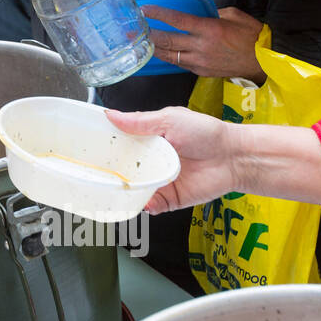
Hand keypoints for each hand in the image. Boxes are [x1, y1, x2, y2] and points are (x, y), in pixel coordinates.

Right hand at [104, 107, 242, 213]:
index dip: (103, 147)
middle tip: (94, 171)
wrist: (233, 158)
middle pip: (120, 169)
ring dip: (122, 190)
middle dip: (108, 172)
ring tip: (114, 187)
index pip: (118, 144)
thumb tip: (111, 115)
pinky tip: (139, 198)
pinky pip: (148, 204)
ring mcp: (157, 181)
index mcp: (146, 140)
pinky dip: (142, 204)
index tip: (87, 147)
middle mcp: (149, 162)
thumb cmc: (207, 134)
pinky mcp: (167, 199)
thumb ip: (139, 121)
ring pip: (131, 189)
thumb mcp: (169, 119)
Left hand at [143, 5, 264, 81]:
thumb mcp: (234, 15)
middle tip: (136, 29)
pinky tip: (161, 52)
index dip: (159, 14)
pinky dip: (169, 58)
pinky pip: (180, 64)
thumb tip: (197, 11)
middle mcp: (202, 47)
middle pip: (168, 41)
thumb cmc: (251, 35)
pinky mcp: (201, 72)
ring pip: (170, 56)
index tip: (145, 10)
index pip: (177, 20)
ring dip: (154, 48)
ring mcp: (200, 62)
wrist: (264, 61)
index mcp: (209, 29)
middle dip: (150, 34)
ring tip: (142, 42)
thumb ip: (212, 12)